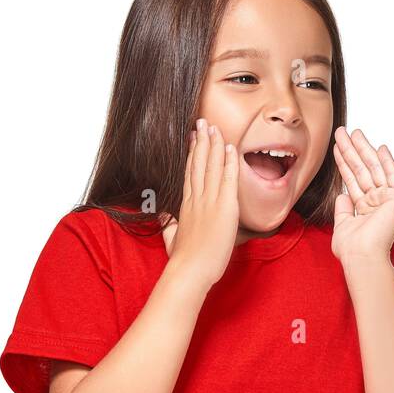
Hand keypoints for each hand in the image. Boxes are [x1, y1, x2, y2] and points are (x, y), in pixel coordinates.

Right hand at [159, 117, 240, 289]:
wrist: (191, 270)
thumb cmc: (183, 259)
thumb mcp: (171, 237)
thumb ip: (168, 223)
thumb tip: (164, 215)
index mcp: (185, 205)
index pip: (189, 172)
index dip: (192, 153)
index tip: (192, 137)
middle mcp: (196, 199)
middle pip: (198, 163)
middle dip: (201, 141)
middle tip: (203, 122)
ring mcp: (210, 201)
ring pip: (211, 166)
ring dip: (213, 144)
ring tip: (213, 126)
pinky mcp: (224, 207)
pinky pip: (228, 179)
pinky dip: (229, 162)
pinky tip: (229, 147)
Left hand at [331, 126, 393, 265]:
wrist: (361, 257)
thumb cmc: (351, 248)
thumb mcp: (342, 225)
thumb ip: (342, 209)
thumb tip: (342, 195)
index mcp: (366, 208)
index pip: (353, 179)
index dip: (345, 162)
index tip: (337, 146)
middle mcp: (379, 202)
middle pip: (363, 170)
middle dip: (353, 150)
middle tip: (343, 131)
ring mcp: (389, 200)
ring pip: (374, 169)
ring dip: (364, 150)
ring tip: (353, 132)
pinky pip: (393, 177)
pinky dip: (388, 162)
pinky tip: (380, 148)